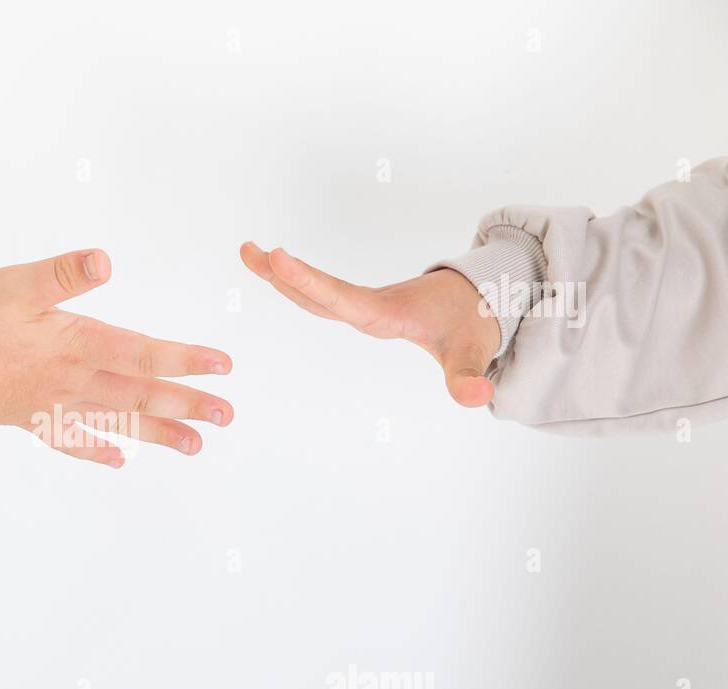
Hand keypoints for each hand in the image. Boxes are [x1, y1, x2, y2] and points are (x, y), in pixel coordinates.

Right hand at [0, 249, 232, 466]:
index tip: (223, 367)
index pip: (144, 353)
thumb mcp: (18, 283)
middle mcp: (74, 381)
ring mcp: (55, 405)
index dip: (186, 360)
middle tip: (227, 416)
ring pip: (118, 424)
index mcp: (76, 345)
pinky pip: (73, 442)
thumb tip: (105, 261)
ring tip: (196, 446)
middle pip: (141, 396)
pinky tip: (120, 462)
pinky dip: (98, 452)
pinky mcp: (33, 418)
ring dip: (159, 435)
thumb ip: (65, 274)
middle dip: (188, 406)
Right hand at [239, 242, 500, 407]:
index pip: (342, 298)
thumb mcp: (473, 354)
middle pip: (319, 287)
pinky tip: (276, 277)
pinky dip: (296, 284)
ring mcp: (363, 302)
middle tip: (249, 250)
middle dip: (284, 271)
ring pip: (316, 288)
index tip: (280, 256)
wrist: (478, 299)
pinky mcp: (361, 305)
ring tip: (249, 253)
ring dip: (282, 274)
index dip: (309, 280)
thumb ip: (469, 380)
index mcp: (387, 312)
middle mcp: (369, 302)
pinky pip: (322, 293)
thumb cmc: (472, 325)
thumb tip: (478, 400)